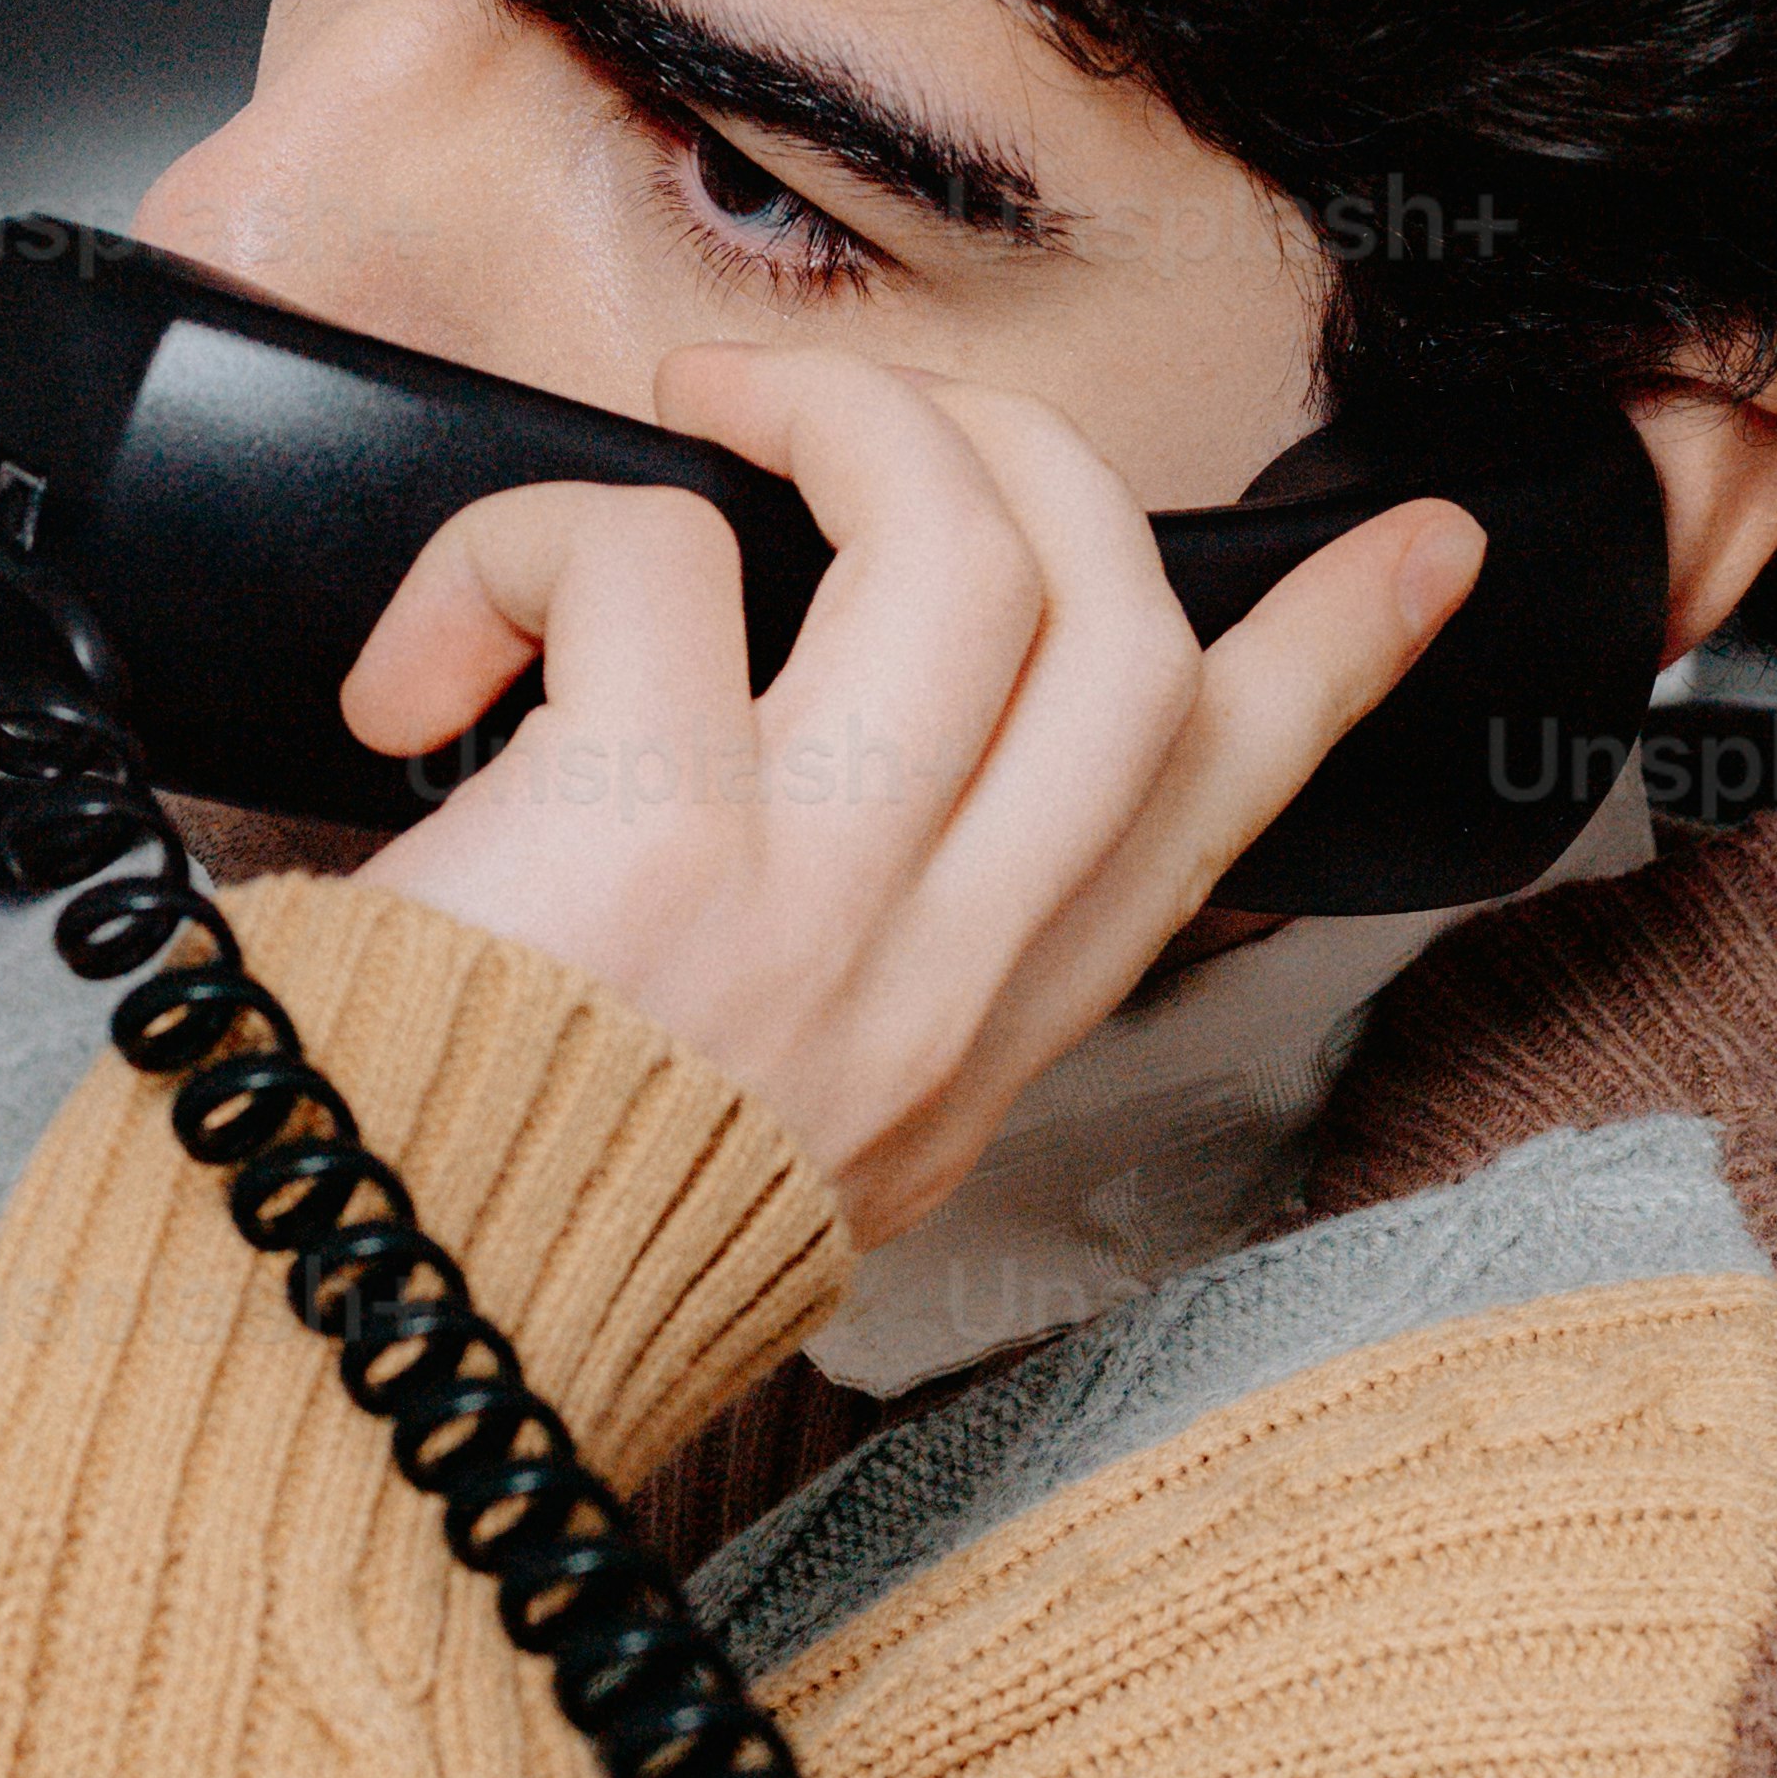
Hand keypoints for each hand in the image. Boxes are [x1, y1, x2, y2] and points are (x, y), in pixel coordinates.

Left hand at [334, 344, 1484, 1250]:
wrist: (359, 1360)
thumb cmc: (504, 1215)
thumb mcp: (780, 1136)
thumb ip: (871, 977)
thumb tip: (879, 795)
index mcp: (967, 1031)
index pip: (1216, 811)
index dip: (1337, 657)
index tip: (1417, 546)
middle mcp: (926, 970)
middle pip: (1120, 620)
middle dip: (1021, 451)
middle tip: (864, 417)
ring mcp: (810, 903)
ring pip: (958, 540)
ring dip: (831, 416)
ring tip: (694, 424)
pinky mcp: (645, 839)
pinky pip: (648, 556)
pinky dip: (525, 542)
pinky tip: (430, 654)